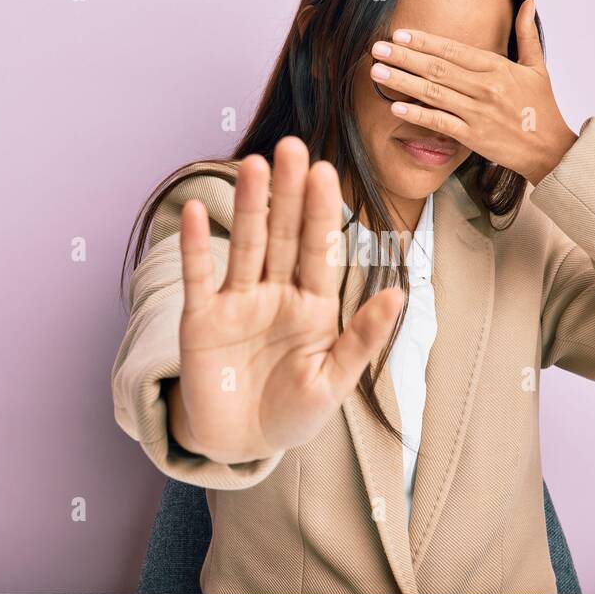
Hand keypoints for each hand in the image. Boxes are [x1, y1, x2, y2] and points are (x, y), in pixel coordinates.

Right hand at [168, 137, 404, 463]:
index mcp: (313, 306)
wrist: (240, 445)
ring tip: (254, 165)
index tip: (326, 172)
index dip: (321, 212)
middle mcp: (276, 294)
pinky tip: (197, 211)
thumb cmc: (293, 414)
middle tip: (292, 148)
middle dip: (287, 194)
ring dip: (250, 207)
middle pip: (283, 235)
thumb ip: (363, 339)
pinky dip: (195, 246)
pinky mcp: (201, 321)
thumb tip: (399, 293)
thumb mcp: (334, 382)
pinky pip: (199, 277)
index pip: (319, 250)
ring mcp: (237, 303)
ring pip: (246, 246)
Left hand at [368, 0, 576, 183]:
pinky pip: (440, 122)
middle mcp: (485, 87)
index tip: (400, 33)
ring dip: (402, 81)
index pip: (454, 50)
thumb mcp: (537, 67)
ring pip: (433, 92)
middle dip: (404, 56)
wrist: (551, 149)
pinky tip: (396, 106)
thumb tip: (527, 2)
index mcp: (498, 67)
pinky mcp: (473, 136)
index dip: (424, 41)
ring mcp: (477, 112)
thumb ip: (526, 34)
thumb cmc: (542, 107)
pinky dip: (417, 114)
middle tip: (377, 47)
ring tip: (377, 71)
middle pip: (437, 68)